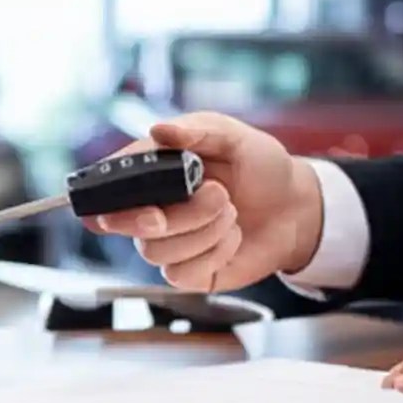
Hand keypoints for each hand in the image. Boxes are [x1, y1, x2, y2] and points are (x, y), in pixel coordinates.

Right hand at [88, 112, 323, 290]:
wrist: (297, 207)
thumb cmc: (261, 167)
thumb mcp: (235, 137)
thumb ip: (197, 132)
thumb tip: (159, 129)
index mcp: (154, 174)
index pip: (109, 186)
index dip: (106, 195)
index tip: (130, 195)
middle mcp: (153, 210)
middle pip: (128, 224)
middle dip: (168, 214)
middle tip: (214, 195)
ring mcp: (170, 244)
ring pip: (156, 251)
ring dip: (204, 229)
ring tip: (231, 209)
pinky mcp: (189, 273)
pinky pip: (180, 274)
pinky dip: (214, 252)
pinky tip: (233, 237)